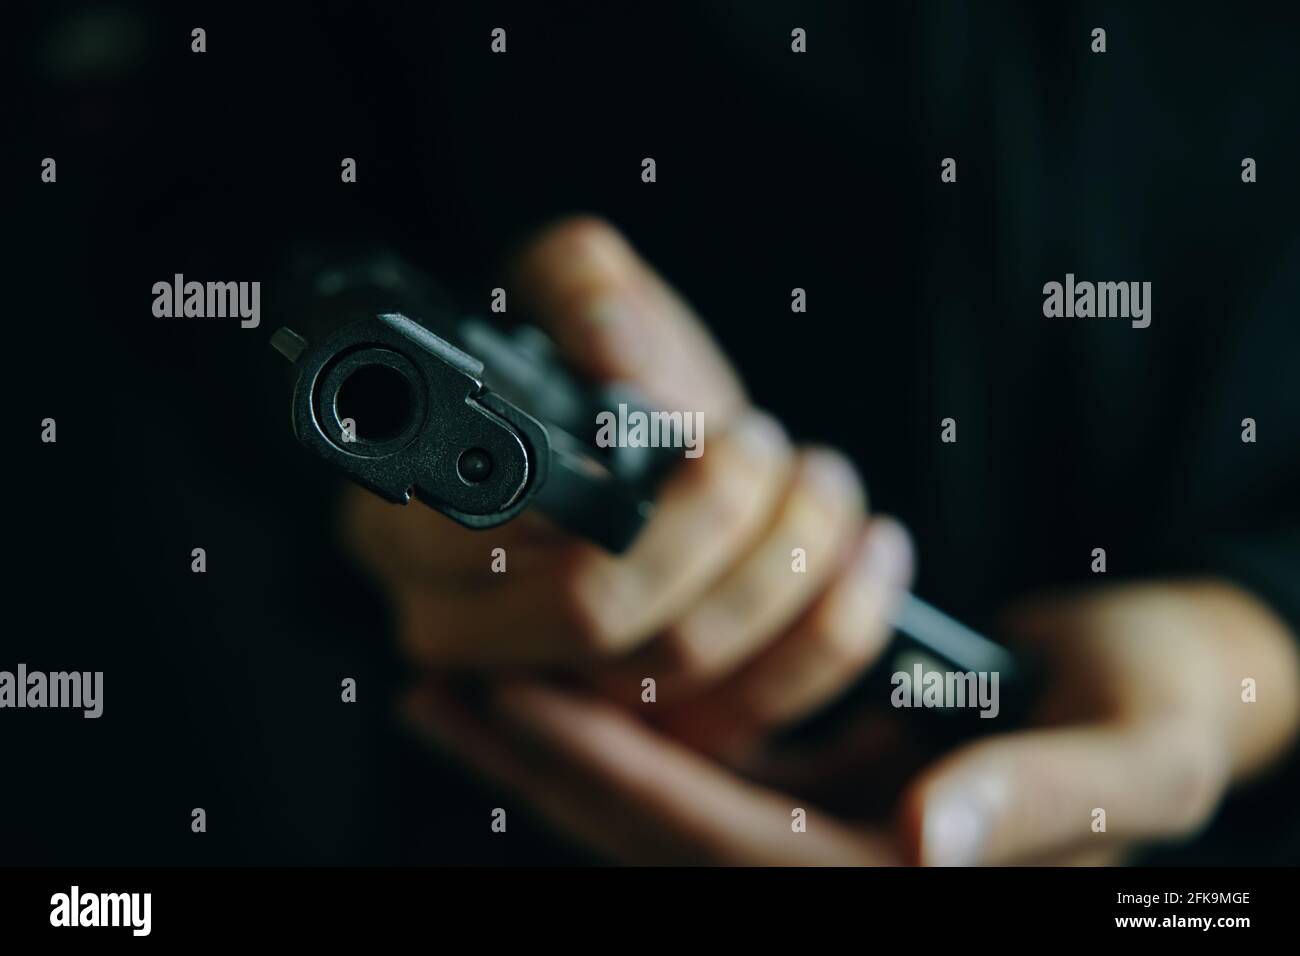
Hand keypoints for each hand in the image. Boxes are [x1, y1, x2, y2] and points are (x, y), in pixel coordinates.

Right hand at [344, 218, 913, 738]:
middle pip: (591, 612)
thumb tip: (610, 348)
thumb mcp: (583, 301)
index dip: (591, 489)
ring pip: (683, 659)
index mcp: (414, 531)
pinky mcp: (659, 732)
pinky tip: (867, 545)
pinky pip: (761, 706)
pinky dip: (837, 622)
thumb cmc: (611, 389)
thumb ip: (577, 289)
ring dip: (782, 553)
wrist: (666, 459)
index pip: (487, 537)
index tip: (667, 433)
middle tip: (751, 443)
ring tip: (817, 477)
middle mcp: (474, 632)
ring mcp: (567, 697)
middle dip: (704, 517)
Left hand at [403, 581, 1299, 864]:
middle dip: (537, 763)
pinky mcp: (815, 776)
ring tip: (456, 676)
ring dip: (555, 739)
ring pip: (655, 789)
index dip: (609, 770)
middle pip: (651, 824)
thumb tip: (929, 839)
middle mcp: (835, 855)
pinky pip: (691, 753)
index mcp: (895, 873)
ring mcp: (817, 816)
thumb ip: (1037, 803)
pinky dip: (617, 715)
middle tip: (431, 693)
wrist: (1172, 685)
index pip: (717, 835)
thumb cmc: (1161, 717)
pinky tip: (563, 668)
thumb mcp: (1131, 760)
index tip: (508, 702)